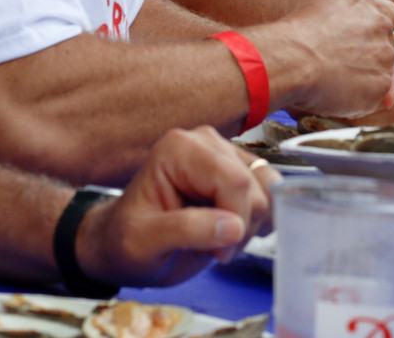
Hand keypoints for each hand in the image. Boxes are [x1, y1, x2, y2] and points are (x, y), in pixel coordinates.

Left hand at [77, 127, 277, 283]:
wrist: (123, 245)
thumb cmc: (125, 242)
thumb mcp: (143, 243)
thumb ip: (186, 231)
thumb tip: (234, 227)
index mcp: (180, 149)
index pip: (234, 182)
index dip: (235, 221)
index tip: (216, 253)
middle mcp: (206, 141)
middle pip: (255, 186)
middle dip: (241, 226)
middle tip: (213, 249)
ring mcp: (225, 152)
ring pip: (269, 189)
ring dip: (251, 224)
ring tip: (219, 240)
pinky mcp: (239, 168)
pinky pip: (270, 192)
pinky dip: (258, 219)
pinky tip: (231, 231)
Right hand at [277, 0, 393, 117]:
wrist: (291, 61)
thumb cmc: (295, 37)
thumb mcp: (322, 10)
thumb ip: (345, 18)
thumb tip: (344, 31)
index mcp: (367, 6)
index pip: (390, 15)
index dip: (379, 31)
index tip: (369, 41)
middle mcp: (381, 29)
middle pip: (387, 46)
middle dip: (371, 58)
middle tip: (344, 68)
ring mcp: (384, 58)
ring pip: (384, 73)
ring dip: (366, 80)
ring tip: (335, 83)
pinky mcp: (380, 85)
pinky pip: (376, 96)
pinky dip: (361, 101)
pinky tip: (338, 96)